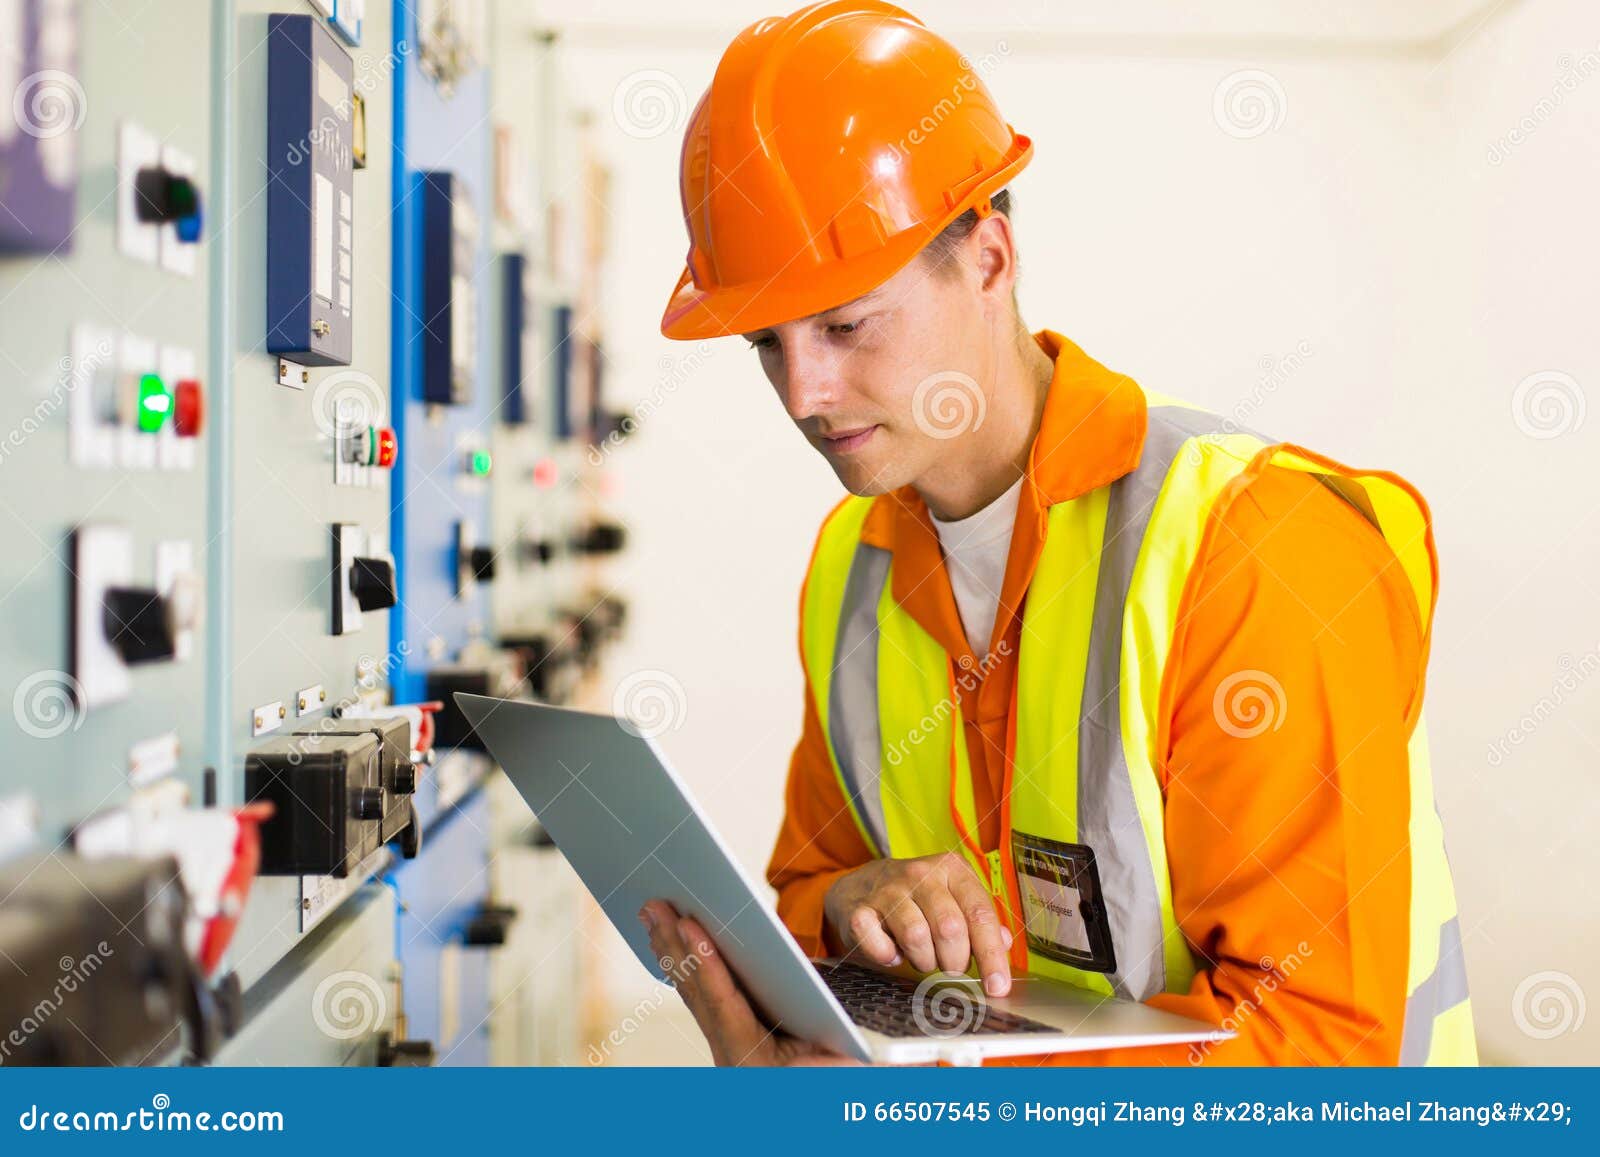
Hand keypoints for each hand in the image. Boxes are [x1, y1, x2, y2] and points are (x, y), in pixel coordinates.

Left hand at [639, 899, 861, 1066]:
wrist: (827, 1094)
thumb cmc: (836, 1080)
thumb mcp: (842, 1069)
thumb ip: (840, 1058)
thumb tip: (860, 1042)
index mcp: (755, 1061)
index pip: (725, 1006)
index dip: (707, 965)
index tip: (689, 927)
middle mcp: (732, 1057)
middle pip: (698, 993)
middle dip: (674, 945)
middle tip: (653, 905)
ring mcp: (725, 1048)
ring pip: (692, 993)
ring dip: (670, 950)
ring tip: (651, 913)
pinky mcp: (727, 1038)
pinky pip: (699, 998)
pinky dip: (684, 966)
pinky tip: (668, 943)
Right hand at [823, 852, 1013, 995]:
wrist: (860, 885)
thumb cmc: (918, 898)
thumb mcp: (953, 899)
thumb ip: (980, 920)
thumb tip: (1004, 944)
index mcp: (951, 869)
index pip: (980, 913)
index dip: (992, 955)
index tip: (997, 986)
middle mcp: (920, 873)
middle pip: (950, 928)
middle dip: (955, 961)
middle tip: (950, 966)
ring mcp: (887, 890)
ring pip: (917, 937)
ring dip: (924, 961)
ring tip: (922, 957)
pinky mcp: (859, 909)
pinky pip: (880, 946)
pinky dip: (889, 958)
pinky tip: (892, 952)